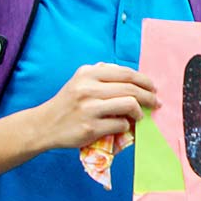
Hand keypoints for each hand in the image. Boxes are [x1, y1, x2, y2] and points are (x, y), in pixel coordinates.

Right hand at [33, 62, 159, 151]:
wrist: (45, 124)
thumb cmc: (68, 103)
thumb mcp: (80, 81)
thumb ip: (103, 75)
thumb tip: (136, 79)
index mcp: (88, 73)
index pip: (125, 73)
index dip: (144, 80)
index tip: (153, 87)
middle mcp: (88, 88)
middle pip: (131, 88)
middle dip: (149, 96)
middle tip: (155, 102)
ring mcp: (89, 108)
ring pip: (129, 104)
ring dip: (140, 111)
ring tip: (141, 115)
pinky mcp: (90, 127)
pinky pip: (121, 124)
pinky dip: (127, 125)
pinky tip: (125, 126)